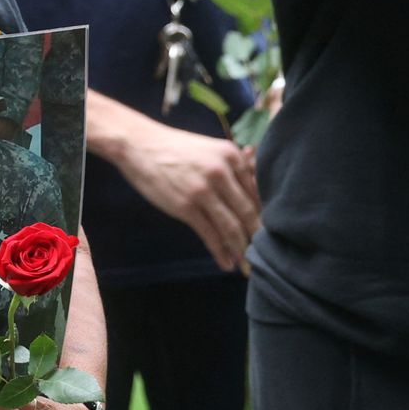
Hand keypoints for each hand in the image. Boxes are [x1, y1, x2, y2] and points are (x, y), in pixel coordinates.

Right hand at [114, 117, 258, 272]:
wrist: (139, 145)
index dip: (264, 215)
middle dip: (257, 236)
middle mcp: (221, 173)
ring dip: (241, 248)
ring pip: (231, 227)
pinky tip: (226, 263)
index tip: (269, 231)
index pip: (257, 192)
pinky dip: (220, 252)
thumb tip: (254, 194)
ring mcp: (203, 191)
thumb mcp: (210, 149)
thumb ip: (233, 167)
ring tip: (247, 264)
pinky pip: (210, 234)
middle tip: (266, 253)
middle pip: (248, 212)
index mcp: (232, 156)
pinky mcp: (185, 206)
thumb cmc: (175, 149)